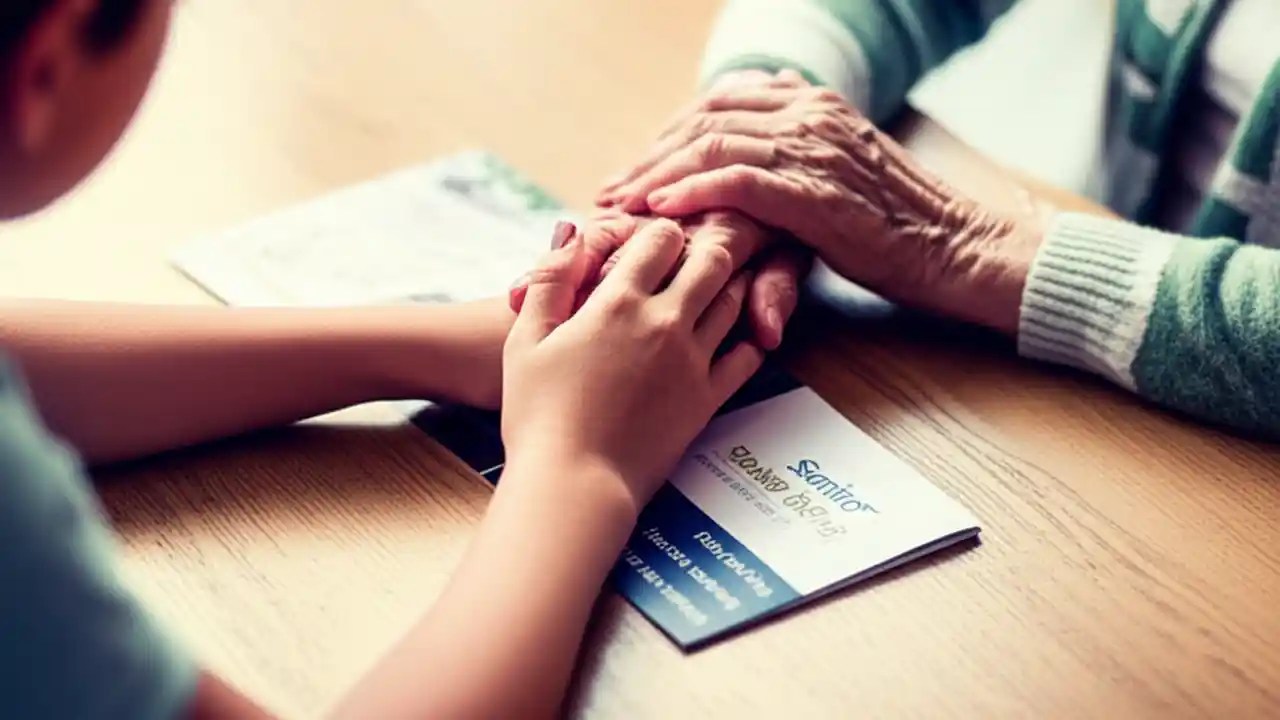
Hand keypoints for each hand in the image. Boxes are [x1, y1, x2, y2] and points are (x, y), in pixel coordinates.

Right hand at [501, 219, 764, 509]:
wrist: (572, 483)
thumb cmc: (538, 413)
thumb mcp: (525, 338)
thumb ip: (550, 278)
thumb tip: (570, 229)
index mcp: (618, 301)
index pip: (660, 238)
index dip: (662, 231)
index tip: (659, 238)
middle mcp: (664, 322)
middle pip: (711, 260)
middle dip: (709, 246)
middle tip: (703, 248)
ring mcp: (692, 360)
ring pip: (733, 300)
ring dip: (732, 283)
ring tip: (724, 280)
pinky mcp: (707, 398)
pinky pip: (746, 356)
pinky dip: (749, 336)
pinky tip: (741, 334)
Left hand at [596, 79, 1037, 333]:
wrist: (957, 247)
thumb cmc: (899, 220)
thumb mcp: (847, 160)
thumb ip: (803, 129)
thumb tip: (771, 87)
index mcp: (813, 102)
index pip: (718, 103)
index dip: (669, 136)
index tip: (636, 169)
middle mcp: (809, 114)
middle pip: (705, 121)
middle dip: (651, 156)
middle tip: (612, 190)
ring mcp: (813, 148)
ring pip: (712, 147)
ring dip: (658, 176)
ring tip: (621, 203)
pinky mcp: (815, 190)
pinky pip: (738, 181)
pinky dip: (693, 191)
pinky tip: (660, 209)